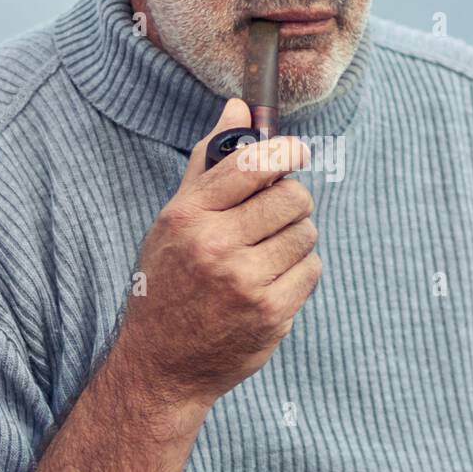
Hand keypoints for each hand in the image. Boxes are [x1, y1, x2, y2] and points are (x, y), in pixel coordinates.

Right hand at [117, 98, 320, 407]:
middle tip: (275, 216)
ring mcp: (245, 283)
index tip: (296, 152)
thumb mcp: (174, 220)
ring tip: (268, 252)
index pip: (253, 164)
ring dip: (296, 238)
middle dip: (291, 202)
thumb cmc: (168, 283)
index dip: (285, 151)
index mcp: (189, 217)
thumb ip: (210, 163)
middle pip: (292, 197)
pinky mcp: (270, 314)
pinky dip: (299, 270)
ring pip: (306, 233)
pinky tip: (273, 279)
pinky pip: (311, 269)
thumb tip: (239, 107)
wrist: (161, 364)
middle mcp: (215, 247)